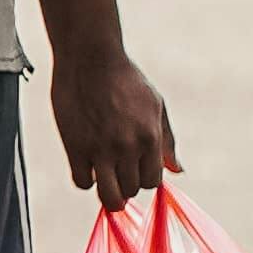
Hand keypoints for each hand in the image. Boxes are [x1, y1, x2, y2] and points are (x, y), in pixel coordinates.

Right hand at [50, 43, 175, 209]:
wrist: (90, 56)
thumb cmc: (124, 78)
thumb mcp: (155, 105)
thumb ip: (167, 141)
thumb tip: (177, 170)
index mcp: (150, 136)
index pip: (152, 181)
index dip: (142, 177)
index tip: (133, 166)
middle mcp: (128, 146)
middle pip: (131, 190)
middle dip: (125, 182)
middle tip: (115, 167)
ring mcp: (100, 148)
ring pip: (109, 195)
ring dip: (107, 189)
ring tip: (102, 174)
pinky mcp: (75, 146)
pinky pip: (82, 182)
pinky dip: (85, 178)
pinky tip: (85, 162)